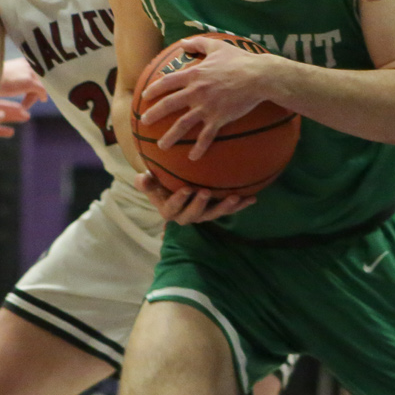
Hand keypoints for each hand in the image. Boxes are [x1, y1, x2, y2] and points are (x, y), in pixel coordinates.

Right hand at [0, 58, 46, 137]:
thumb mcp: (4, 76)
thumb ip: (14, 77)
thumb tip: (20, 84)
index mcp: (21, 61)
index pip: (35, 72)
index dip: (34, 83)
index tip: (31, 92)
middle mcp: (27, 63)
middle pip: (38, 79)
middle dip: (34, 90)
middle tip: (27, 101)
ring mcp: (29, 72)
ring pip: (40, 86)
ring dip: (33, 96)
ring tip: (25, 105)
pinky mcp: (29, 82)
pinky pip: (41, 91)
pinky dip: (41, 96)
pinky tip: (42, 100)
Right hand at [136, 171, 252, 223]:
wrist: (173, 188)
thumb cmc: (160, 183)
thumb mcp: (151, 184)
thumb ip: (146, 183)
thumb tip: (142, 178)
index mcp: (169, 211)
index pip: (172, 208)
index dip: (179, 200)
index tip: (186, 189)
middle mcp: (186, 216)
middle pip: (193, 214)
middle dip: (200, 204)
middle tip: (206, 192)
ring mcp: (202, 214)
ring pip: (214, 214)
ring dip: (225, 207)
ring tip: (235, 198)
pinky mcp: (214, 210)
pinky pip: (228, 210)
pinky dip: (240, 205)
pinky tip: (252, 199)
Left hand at [137, 36, 267, 158]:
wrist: (259, 76)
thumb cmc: (240, 60)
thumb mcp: (217, 46)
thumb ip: (198, 43)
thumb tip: (183, 42)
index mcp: (194, 74)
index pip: (167, 82)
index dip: (154, 89)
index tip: (145, 96)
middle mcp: (196, 91)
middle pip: (169, 104)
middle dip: (153, 114)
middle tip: (144, 121)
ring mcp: (206, 106)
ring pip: (182, 124)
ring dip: (170, 137)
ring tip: (161, 146)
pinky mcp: (219, 118)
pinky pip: (206, 136)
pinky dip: (198, 148)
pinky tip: (192, 157)